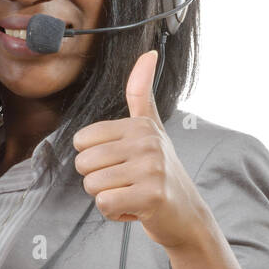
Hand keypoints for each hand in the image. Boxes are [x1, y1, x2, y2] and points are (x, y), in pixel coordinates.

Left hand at [72, 50, 210, 251]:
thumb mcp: (152, 129)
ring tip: (132, 195)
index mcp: (140, 125)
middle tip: (126, 183)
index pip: (83, 140)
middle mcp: (147, 142)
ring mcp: (151, 169)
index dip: (94, 160)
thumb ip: (141, 94)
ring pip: (92, 185)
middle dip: (98, 181)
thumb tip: (148, 53)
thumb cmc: (162, 173)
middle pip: (84, 164)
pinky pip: (105, 204)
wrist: (186, 215)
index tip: (121, 164)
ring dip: (107, 198)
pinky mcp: (151, 196)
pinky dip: (115, 213)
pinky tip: (135, 209)